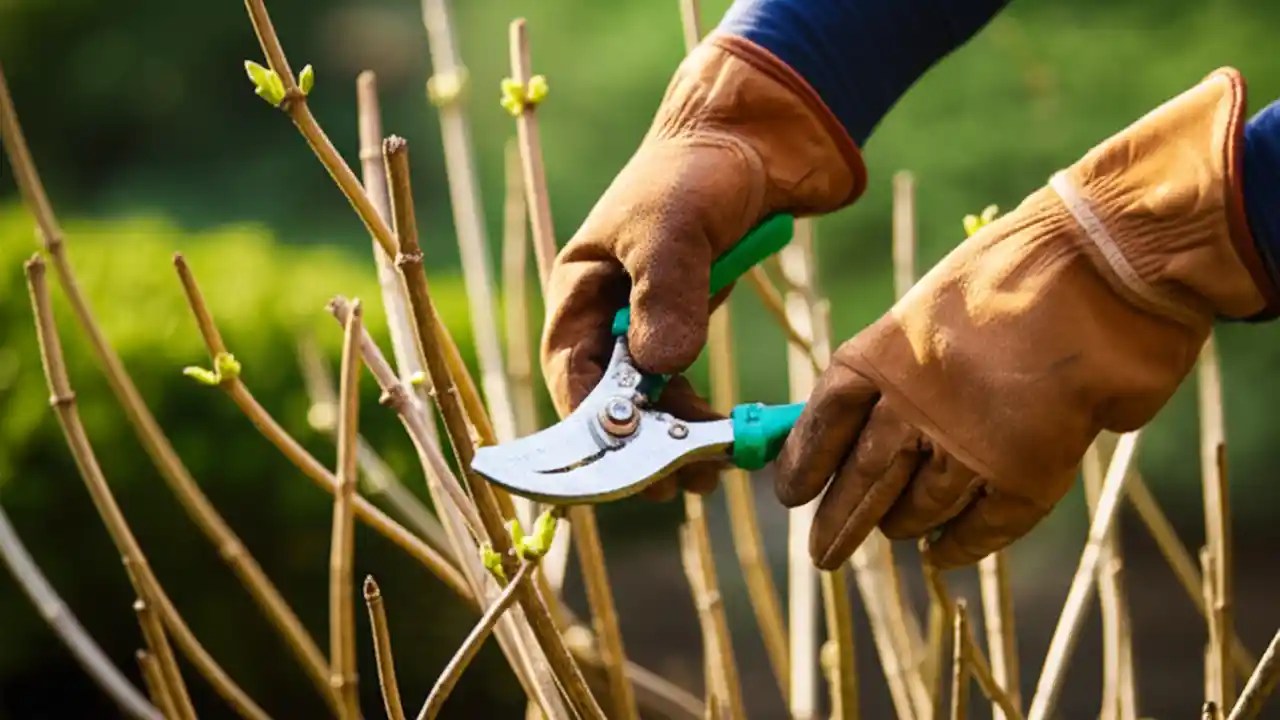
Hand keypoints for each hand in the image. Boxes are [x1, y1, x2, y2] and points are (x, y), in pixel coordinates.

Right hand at [541, 34, 862, 499]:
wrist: (757, 138)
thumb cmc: (697, 170)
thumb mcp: (673, 227)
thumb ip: (665, 294)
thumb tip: (660, 368)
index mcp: (580, 289)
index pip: (569, 372)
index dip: (591, 426)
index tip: (625, 466)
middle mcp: (605, 315)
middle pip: (607, 399)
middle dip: (639, 444)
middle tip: (678, 481)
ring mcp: (646, 323)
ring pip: (649, 402)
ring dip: (676, 437)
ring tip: (712, 467)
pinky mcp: (687, 326)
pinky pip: (684, 386)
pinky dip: (703, 414)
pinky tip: (729, 434)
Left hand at [776, 67, 1277, 569]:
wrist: (1108, 261)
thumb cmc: (1023, 270)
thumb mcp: (935, 304)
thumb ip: (905, 364)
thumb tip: (877, 420)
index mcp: (883, 356)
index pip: (824, 425)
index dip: (803, 463)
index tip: (790, 492)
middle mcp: (913, 408)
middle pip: (861, 480)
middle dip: (839, 523)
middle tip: (823, 554)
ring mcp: (967, 446)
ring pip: (916, 511)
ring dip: (901, 527)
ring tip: (894, 533)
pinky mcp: (1025, 473)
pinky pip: (980, 527)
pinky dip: (959, 545)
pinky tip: (943, 553)